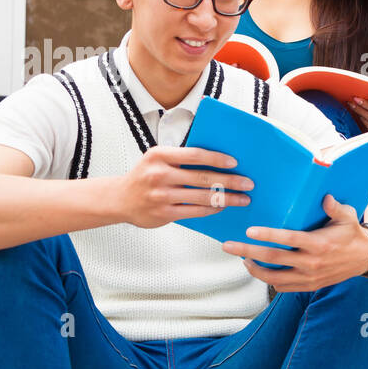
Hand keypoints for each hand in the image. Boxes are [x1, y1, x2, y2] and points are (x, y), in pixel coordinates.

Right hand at [117, 145, 251, 228]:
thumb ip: (181, 159)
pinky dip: (212, 209)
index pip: (195, 155)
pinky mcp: (163, 213)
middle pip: (203, 178)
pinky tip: (223, 207)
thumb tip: (218, 160)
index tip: (235, 163)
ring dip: (227, 198)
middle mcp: (159, 175)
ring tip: (243, 199)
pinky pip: (195, 212)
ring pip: (202, 197)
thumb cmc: (145, 176)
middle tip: (248, 183)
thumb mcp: (157, 159)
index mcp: (159, 156)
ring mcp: (161, 196)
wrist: (119, 199)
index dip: (217, 159)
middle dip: (230, 181)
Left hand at [220, 194, 367, 291]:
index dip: (267, 235)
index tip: (249, 231)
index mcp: (319, 244)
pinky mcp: (310, 285)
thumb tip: (324, 197)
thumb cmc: (352, 233)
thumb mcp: (347, 216)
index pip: (288, 239)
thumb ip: (334, 207)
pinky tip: (261, 270)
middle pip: (273, 259)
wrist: (365, 257)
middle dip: (247, 251)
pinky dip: (269, 280)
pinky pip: (284, 287)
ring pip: (274, 277)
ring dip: (254, 269)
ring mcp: (310, 277)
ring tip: (243, 259)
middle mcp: (312, 262)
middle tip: (228, 246)